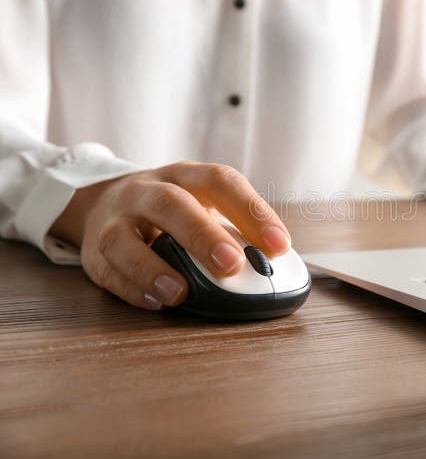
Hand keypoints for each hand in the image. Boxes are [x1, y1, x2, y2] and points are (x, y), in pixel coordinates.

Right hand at [50, 161, 290, 310]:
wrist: (103, 202)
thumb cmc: (173, 210)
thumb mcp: (202, 204)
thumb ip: (234, 230)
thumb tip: (273, 264)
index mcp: (185, 176)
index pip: (221, 182)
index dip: (252, 211)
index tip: (279, 245)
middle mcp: (147, 191)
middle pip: (172, 205)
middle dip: (202, 234)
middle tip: (232, 265)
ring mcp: (116, 219)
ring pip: (124, 239)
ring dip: (154, 268)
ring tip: (182, 294)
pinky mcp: (94, 252)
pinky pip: (108, 271)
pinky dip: (133, 288)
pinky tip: (157, 303)